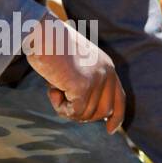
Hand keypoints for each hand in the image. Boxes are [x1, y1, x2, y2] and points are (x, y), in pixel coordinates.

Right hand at [23, 15, 125, 133]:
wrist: (42, 32)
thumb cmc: (50, 44)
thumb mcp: (74, 64)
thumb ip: (83, 82)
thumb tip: (81, 111)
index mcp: (108, 66)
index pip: (119, 98)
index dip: (116, 117)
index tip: (110, 130)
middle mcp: (107, 73)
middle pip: (102, 112)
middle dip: (82, 114)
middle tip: (62, 99)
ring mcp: (97, 80)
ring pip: (85, 114)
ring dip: (66, 106)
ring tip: (55, 85)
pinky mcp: (83, 86)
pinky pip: (73, 112)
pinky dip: (59, 106)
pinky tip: (53, 88)